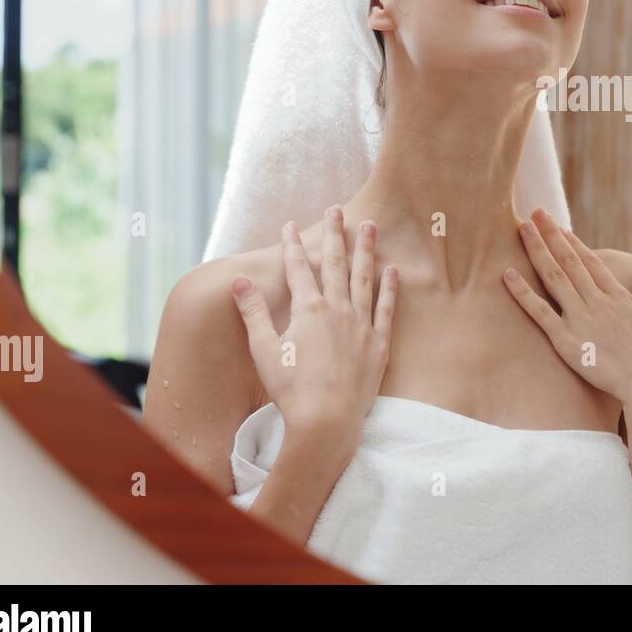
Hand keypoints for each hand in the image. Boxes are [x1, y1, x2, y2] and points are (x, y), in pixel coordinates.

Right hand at [229, 206, 396, 452]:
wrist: (326, 422)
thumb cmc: (290, 389)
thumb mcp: (263, 349)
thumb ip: (253, 311)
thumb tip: (238, 280)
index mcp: (308, 309)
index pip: (298, 268)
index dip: (292, 245)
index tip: (289, 225)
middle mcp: (338, 310)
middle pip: (334, 263)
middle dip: (333, 234)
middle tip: (336, 209)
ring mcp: (361, 325)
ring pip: (364, 278)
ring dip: (365, 250)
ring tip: (370, 226)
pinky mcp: (379, 344)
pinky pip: (387, 308)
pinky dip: (390, 287)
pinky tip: (393, 269)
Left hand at [503, 208, 631, 409]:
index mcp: (619, 297)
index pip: (591, 262)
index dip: (573, 243)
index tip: (559, 228)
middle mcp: (598, 302)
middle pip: (569, 261)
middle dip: (550, 235)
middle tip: (534, 212)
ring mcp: (582, 319)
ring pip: (553, 277)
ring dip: (536, 250)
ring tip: (521, 228)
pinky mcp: (568, 342)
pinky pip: (540, 313)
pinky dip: (522, 293)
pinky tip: (507, 274)